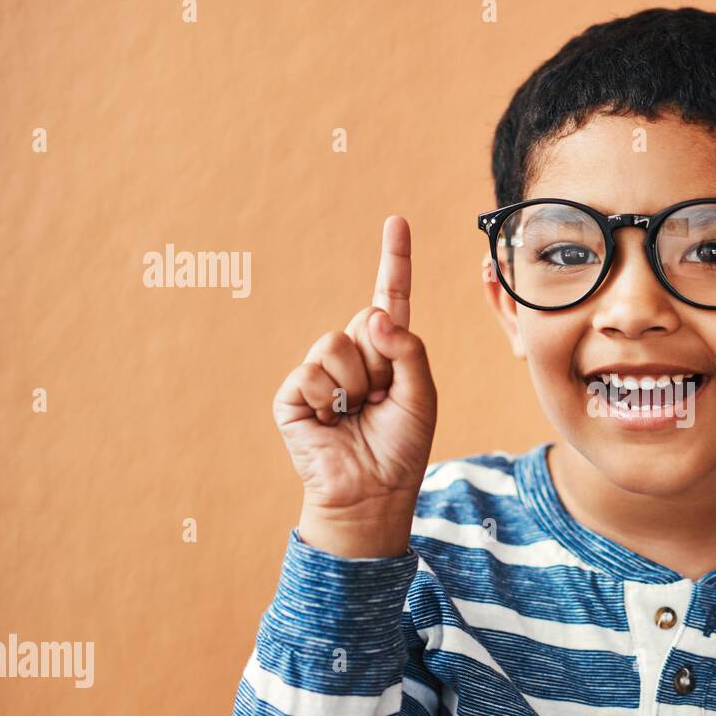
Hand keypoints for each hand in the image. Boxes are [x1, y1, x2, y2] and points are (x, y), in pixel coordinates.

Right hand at [273, 216, 436, 556]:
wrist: (371, 494)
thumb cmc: (401, 448)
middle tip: (380, 399)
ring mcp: (321, 373)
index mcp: (388, 353)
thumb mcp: (422, 396)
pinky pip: (312, 373)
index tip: (397, 221)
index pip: (390, 298)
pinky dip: (327, 400)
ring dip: (355, 382)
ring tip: (356, 413)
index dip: (393, 260)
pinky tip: (330, 423)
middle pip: (365, 322)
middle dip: (381, 361)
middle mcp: (354, 355)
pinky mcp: (293, 394)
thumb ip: (409, 350)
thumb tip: (374, 315)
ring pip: (336, 344)